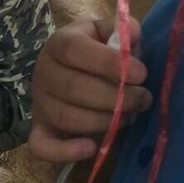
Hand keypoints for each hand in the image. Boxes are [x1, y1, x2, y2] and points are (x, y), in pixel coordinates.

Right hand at [28, 19, 151, 162]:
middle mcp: (43, 72)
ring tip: (129, 116)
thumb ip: (122, 30)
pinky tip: (90, 147)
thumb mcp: (107, 33)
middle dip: (117, 98)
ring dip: (105, 121)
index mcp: (59, 44)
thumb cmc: (97, 52)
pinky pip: (41, 146)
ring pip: (67, 117)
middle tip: (143, 99)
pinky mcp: (40, 127)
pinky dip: (64, 152)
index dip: (108, 63)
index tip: (141, 74)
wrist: (69, 68)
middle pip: (74, 88)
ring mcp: (39, 102)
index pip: (75, 51)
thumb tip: (132, 37)